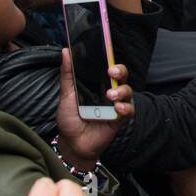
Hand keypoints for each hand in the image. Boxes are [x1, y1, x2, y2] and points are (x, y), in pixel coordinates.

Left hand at [55, 49, 132, 168]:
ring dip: (121, 91)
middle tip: (111, 72)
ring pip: (127, 91)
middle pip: (121, 76)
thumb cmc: (69, 119)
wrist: (72, 143)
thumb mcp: (66, 94)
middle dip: (120, 71)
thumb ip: (67, 73)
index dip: (110, 59)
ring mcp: (115, 104)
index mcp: (96, 83)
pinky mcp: (120, 118)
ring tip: (110, 95)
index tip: (107, 53)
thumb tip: (66, 51)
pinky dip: (125, 107)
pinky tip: (117, 108)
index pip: (107, 67)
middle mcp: (108, 91)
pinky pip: (129, 110)